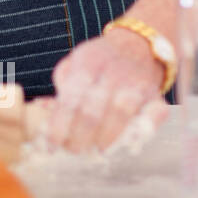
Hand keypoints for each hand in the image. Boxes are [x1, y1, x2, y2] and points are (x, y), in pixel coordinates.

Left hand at [44, 28, 166, 151]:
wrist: (137, 46)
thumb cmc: (98, 62)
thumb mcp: (73, 66)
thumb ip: (60, 90)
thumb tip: (41, 112)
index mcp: (87, 64)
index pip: (70, 100)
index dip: (59, 126)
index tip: (51, 145)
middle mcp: (112, 73)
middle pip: (93, 111)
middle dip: (80, 137)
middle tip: (73, 151)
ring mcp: (137, 83)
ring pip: (121, 114)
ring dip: (108, 137)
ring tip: (98, 150)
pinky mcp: (156, 95)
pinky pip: (154, 114)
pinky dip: (144, 131)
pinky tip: (130, 144)